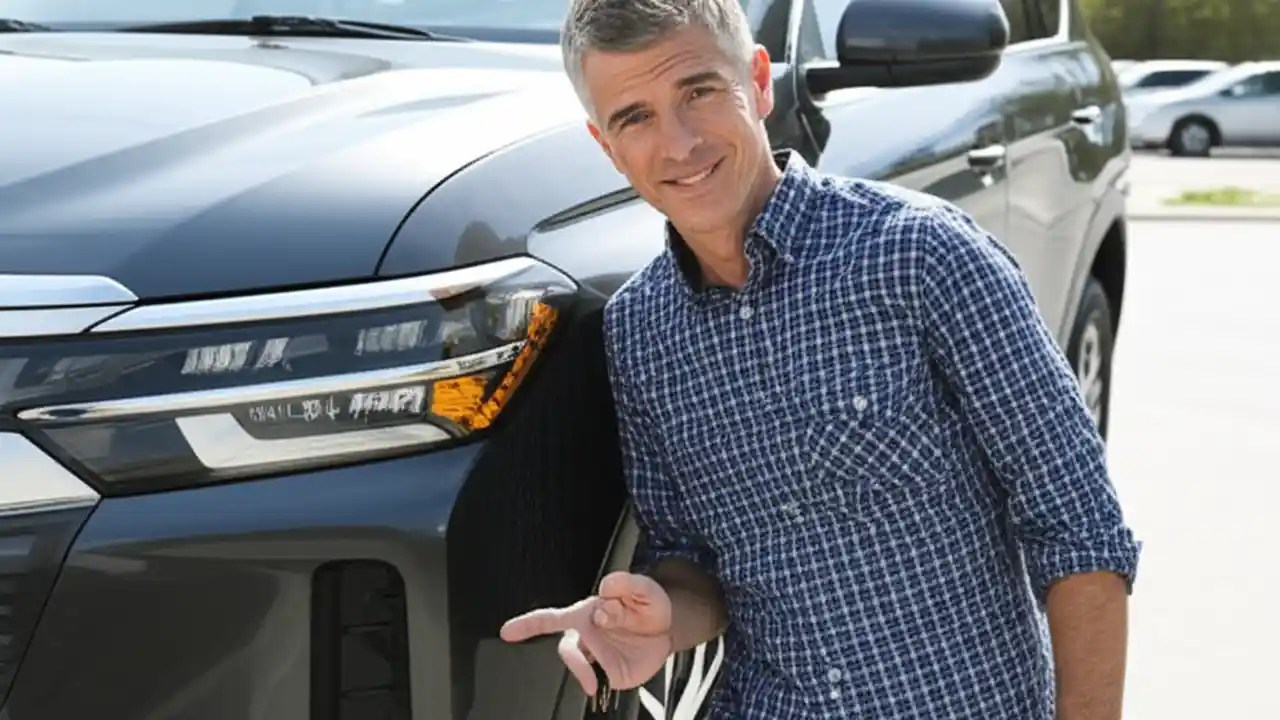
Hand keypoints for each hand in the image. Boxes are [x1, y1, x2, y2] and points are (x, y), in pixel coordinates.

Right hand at [500, 571, 674, 696]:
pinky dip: (600, 686)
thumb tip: (605, 588)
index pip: (550, 618)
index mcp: (586, 613)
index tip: (506, 632)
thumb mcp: (643, 588)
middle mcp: (586, 637)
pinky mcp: (611, 675)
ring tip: (596, 681)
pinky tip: (603, 686)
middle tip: (592, 650)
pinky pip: (600, 682)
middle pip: (566, 649)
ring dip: (585, 673)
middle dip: (574, 657)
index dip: (527, 624)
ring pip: (580, 668)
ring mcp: (597, 658)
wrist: (669, 630)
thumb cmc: (648, 606)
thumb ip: (625, 583)